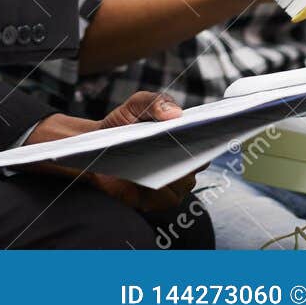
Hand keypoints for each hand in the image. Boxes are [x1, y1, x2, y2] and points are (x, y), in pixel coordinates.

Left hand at [22, 91, 196, 211]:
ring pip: (181, 183)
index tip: (204, 127)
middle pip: (196, 165)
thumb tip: (176, 113)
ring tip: (155, 153)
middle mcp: (185, 169)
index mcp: (188, 144)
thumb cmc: (123, 124)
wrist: (96, 147)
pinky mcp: (152, 202)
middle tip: (176, 139)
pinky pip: (161, 197)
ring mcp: (171, 188)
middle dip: (188, 152)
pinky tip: (141, 170)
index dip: (209, 136)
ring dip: (170, 169)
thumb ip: (156, 102)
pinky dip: (154, 184)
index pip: (208, 143)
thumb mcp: (137, 105)